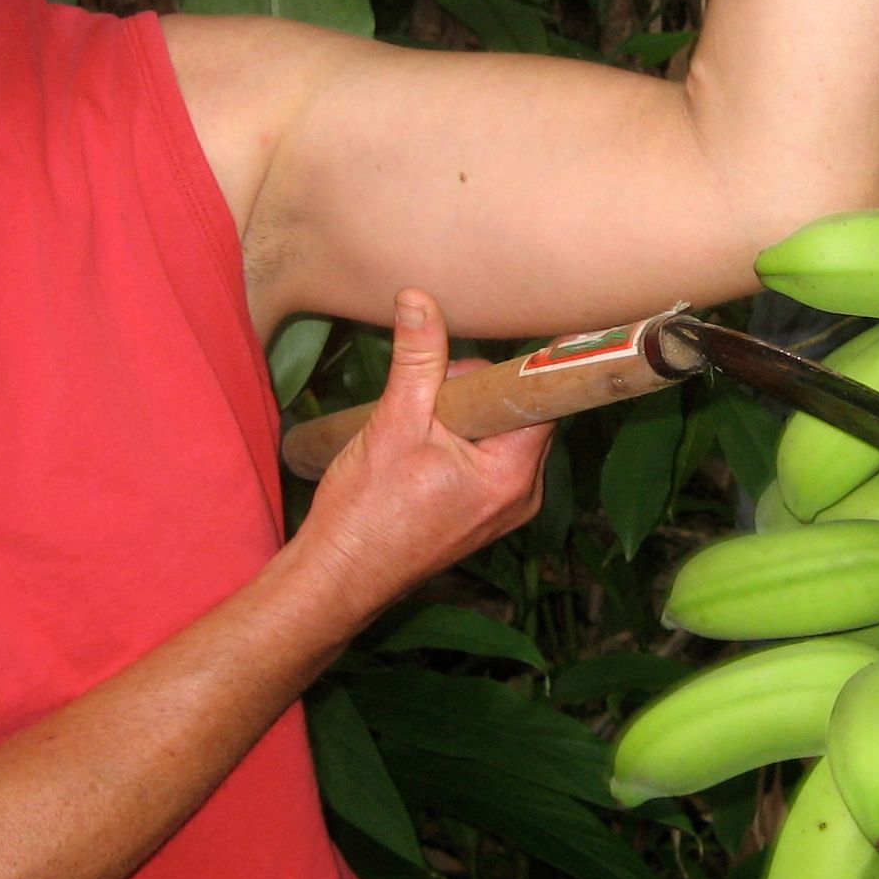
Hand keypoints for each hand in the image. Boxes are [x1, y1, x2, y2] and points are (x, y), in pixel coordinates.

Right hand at [288, 289, 550, 629]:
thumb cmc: (366, 513)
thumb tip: (419, 301)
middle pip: (516, 413)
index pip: (540, 399)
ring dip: (460, 418)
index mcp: (512, 474)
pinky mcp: (481, 515)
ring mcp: (502, 509)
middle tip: (427, 395)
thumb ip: (416, 359)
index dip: (520, 366)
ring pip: (497, 435)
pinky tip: (418, 448)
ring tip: (415, 426)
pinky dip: (456, 443)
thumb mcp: (393, 421)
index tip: (519, 339)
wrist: (338, 577)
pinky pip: (484, 460)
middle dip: (472, 393)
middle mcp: (520, 495)